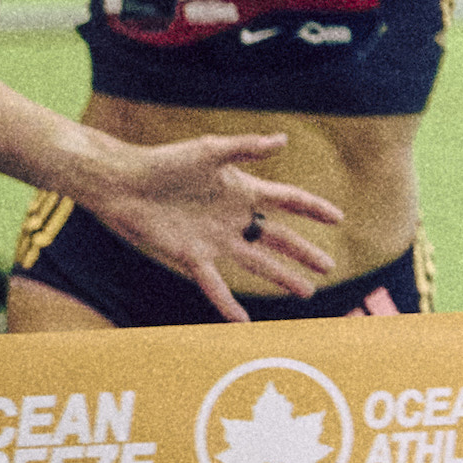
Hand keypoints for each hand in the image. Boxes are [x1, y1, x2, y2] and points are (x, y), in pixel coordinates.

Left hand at [84, 134, 341, 322]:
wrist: (124, 183)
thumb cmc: (164, 162)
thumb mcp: (209, 151)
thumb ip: (245, 148)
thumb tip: (282, 140)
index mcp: (241, 190)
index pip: (287, 199)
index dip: (312, 207)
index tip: (338, 218)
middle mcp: (232, 217)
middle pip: (278, 237)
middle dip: (304, 251)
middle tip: (329, 266)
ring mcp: (214, 239)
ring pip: (257, 263)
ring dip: (282, 276)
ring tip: (308, 293)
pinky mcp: (191, 256)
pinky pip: (215, 284)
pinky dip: (228, 304)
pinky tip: (243, 322)